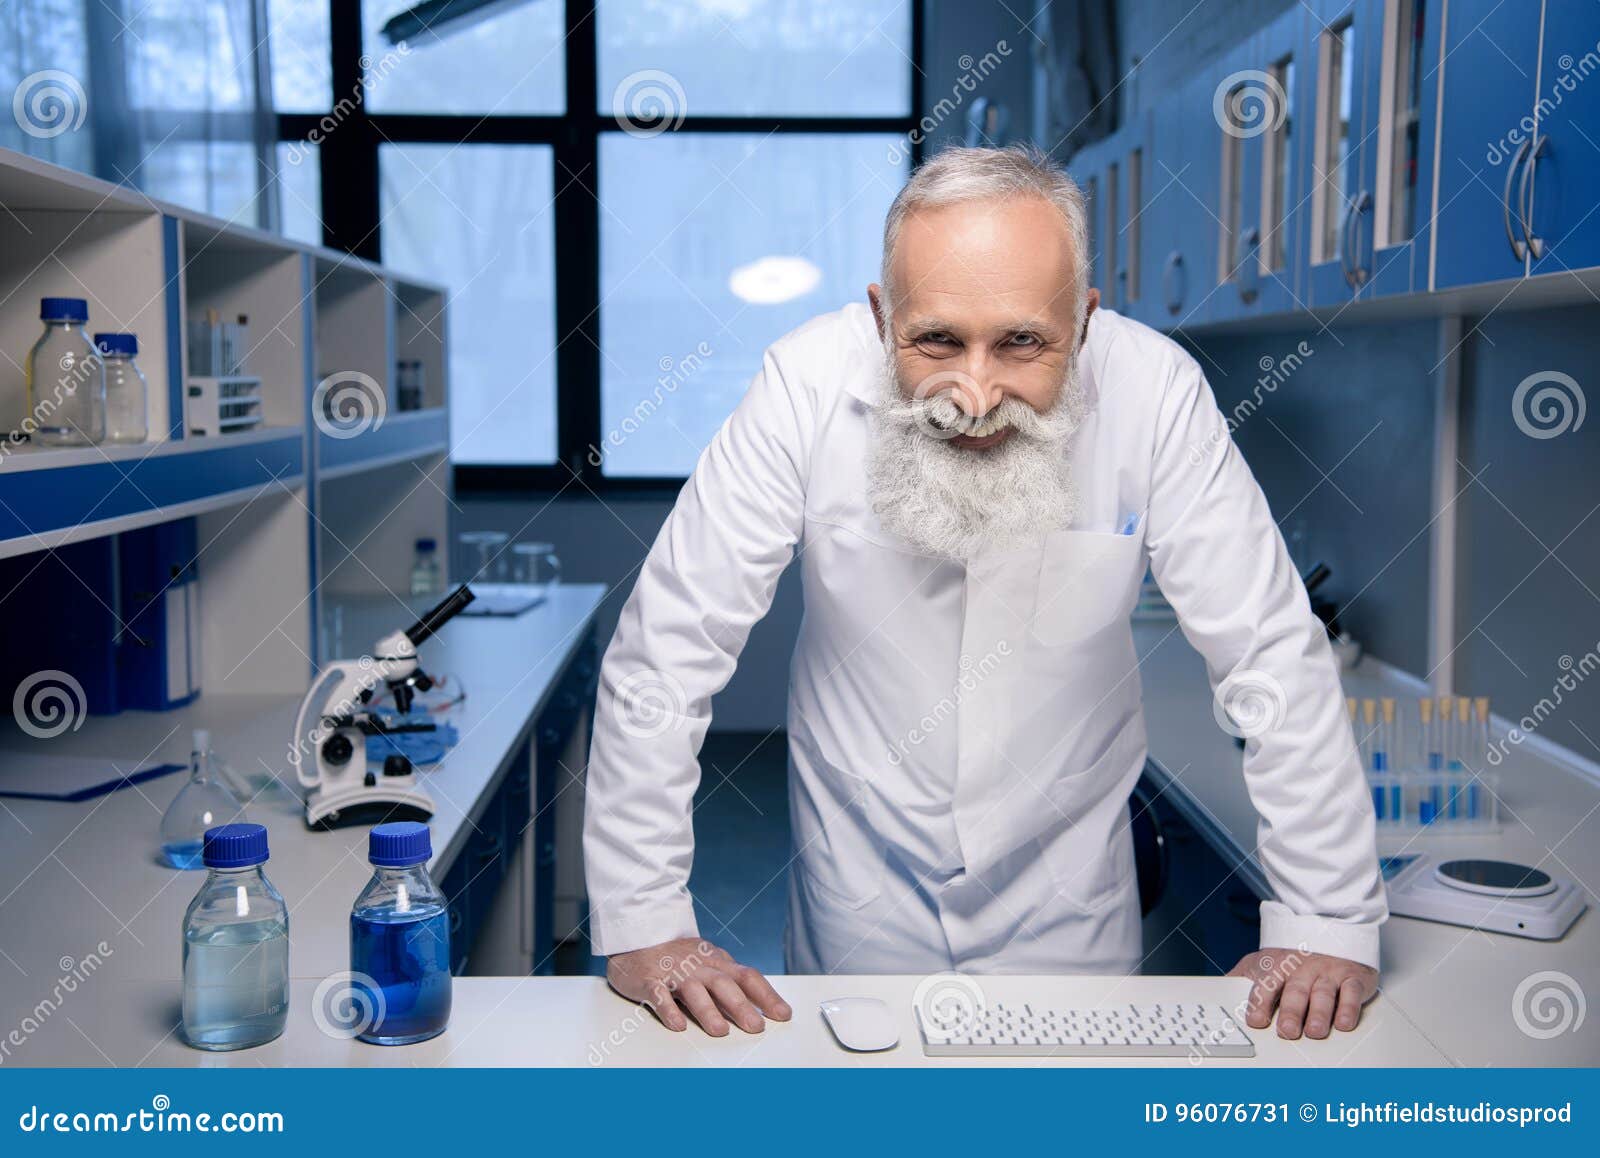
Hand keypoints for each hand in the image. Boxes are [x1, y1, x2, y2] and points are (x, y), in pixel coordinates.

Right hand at [606, 938, 792, 1036]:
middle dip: (741, 1006)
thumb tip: (761, 1005)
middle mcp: (698, 966)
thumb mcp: (709, 962)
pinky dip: (668, 1009)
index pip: (747, 976)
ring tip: (721, 1031)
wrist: (637, 936)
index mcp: (717, 962)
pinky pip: (659, 994)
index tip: (783, 1014)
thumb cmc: (678, 956)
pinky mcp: (649, 980)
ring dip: (708, 1010)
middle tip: (756, 1027)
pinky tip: (678, 1025)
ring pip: (693, 990)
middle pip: (723, 984)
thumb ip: (730, 981)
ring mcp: (674, 972)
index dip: (766, 995)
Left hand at [1228, 948, 1377, 1039]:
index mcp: (1278, 966)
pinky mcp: (1352, 977)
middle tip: (1287, 1032)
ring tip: (1315, 1031)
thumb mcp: (1263, 961)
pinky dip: (1349, 1008)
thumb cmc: (1292, 955)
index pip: (1266, 985)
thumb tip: (1215, 990)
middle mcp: (1302, 969)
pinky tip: (1344, 1023)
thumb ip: (1241, 976)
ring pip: (1323, 993)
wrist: (1329, 928)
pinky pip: (1351, 992)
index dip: (1260, 1002)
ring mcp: (1327, 973)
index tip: (1256, 1021)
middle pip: (1295, 991)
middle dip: (1291, 1012)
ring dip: (1319, 1014)